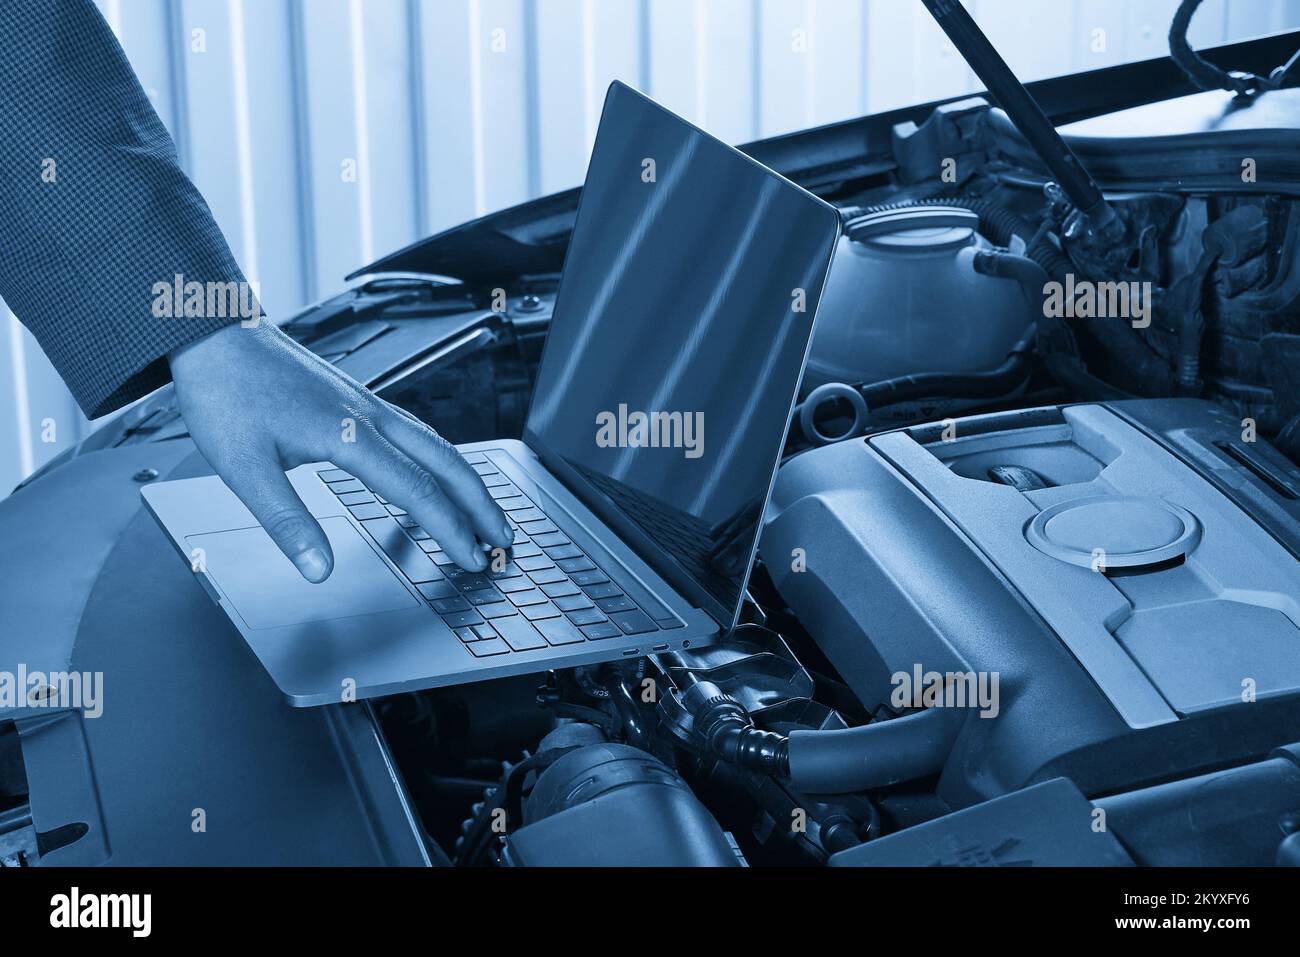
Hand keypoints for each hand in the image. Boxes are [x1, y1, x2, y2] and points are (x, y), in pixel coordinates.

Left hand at [168, 322, 512, 580]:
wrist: (213, 335)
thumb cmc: (225, 394)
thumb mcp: (243, 468)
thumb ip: (287, 522)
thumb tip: (319, 569)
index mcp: (349, 435)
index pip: (419, 491)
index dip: (451, 529)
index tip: (473, 559)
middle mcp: (370, 416)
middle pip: (447, 464)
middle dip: (482, 504)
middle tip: (505, 538)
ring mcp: (368, 404)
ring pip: (437, 444)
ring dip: (468, 481)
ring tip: (487, 510)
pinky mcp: (357, 399)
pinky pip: (418, 432)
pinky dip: (442, 459)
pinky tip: (438, 470)